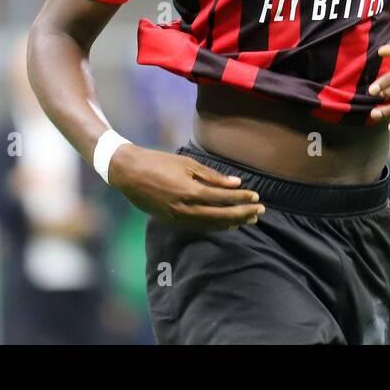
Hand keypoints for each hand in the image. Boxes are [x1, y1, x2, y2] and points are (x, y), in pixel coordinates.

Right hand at [107, 145, 265, 231]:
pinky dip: (215, 226)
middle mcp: (186, 209)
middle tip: (260, 211)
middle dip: (242, 214)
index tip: (257, 197)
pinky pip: (199, 227)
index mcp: (190, 192)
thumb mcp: (187, 164)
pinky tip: (227, 224)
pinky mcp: (172, 222)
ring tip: (248, 219)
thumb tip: (236, 183)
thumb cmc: (159, 163)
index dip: (242, 199)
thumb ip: (212, 176)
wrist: (129, 173)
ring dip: (231, 222)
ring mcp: (178, 218)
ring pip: (211, 225)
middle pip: (221, 216)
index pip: (223, 199)